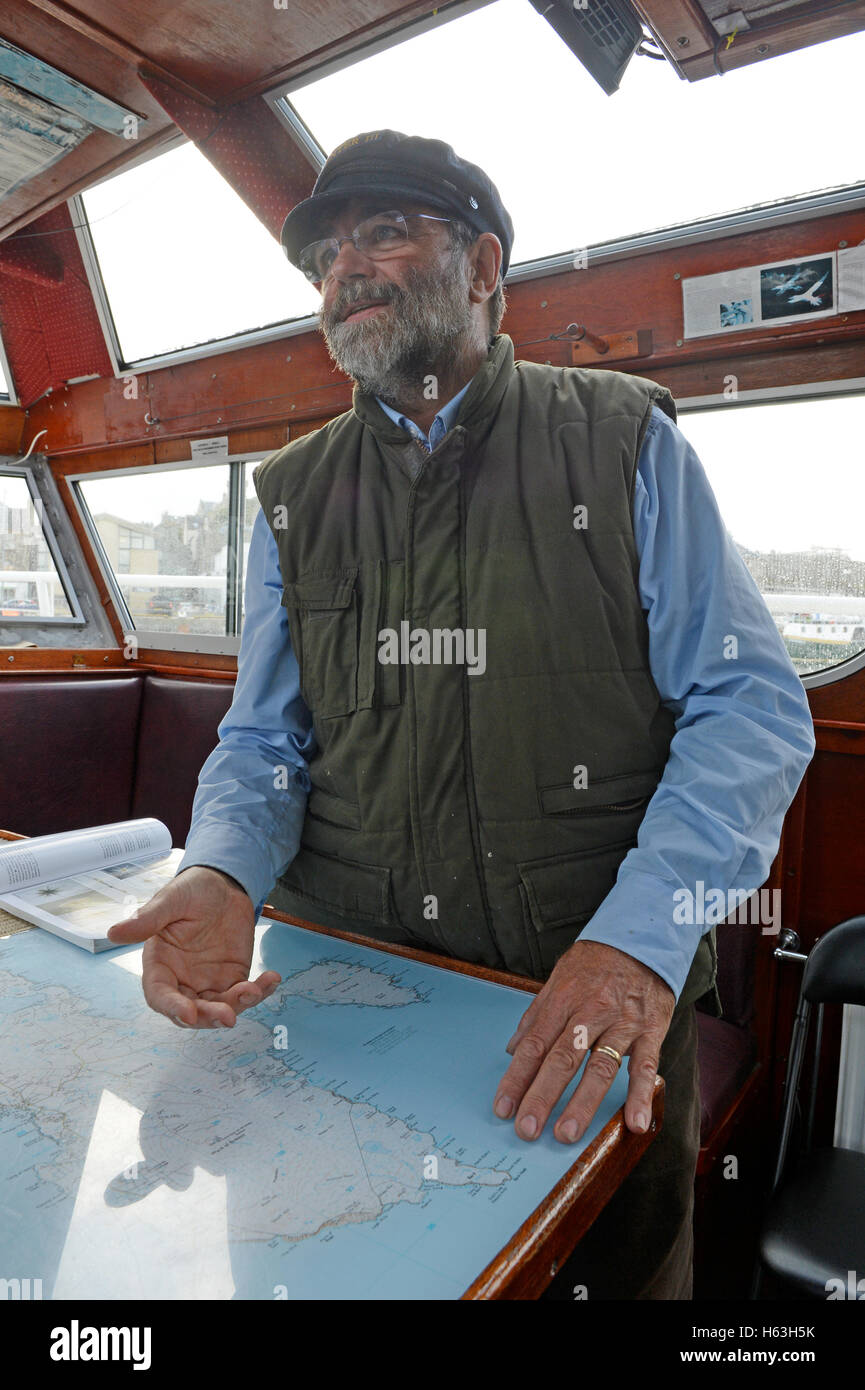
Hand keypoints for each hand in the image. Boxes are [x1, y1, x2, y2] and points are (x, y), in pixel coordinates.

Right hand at [107, 866, 280, 1028]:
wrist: (224, 883)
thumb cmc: (191, 890)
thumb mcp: (170, 900)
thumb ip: (147, 920)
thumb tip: (113, 932)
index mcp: (160, 965)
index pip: (160, 995)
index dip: (172, 1007)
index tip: (188, 1012)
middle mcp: (182, 980)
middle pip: (191, 1011)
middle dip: (208, 1017)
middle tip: (228, 1016)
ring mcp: (208, 982)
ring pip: (219, 1008)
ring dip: (237, 1007)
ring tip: (254, 991)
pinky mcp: (233, 978)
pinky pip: (245, 993)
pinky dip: (259, 991)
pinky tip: (272, 979)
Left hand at [493, 939, 673, 1143]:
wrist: (643, 939)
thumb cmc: (596, 962)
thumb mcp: (559, 978)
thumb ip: (537, 1015)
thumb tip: (514, 1049)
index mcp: (564, 1000)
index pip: (535, 1044)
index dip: (517, 1078)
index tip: (503, 1107)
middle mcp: (591, 1012)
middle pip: (562, 1058)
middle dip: (542, 1096)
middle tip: (526, 1129)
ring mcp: (622, 1023)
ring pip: (601, 1066)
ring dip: (583, 1103)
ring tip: (566, 1133)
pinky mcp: (651, 1031)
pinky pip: (646, 1066)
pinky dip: (641, 1095)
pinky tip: (635, 1123)